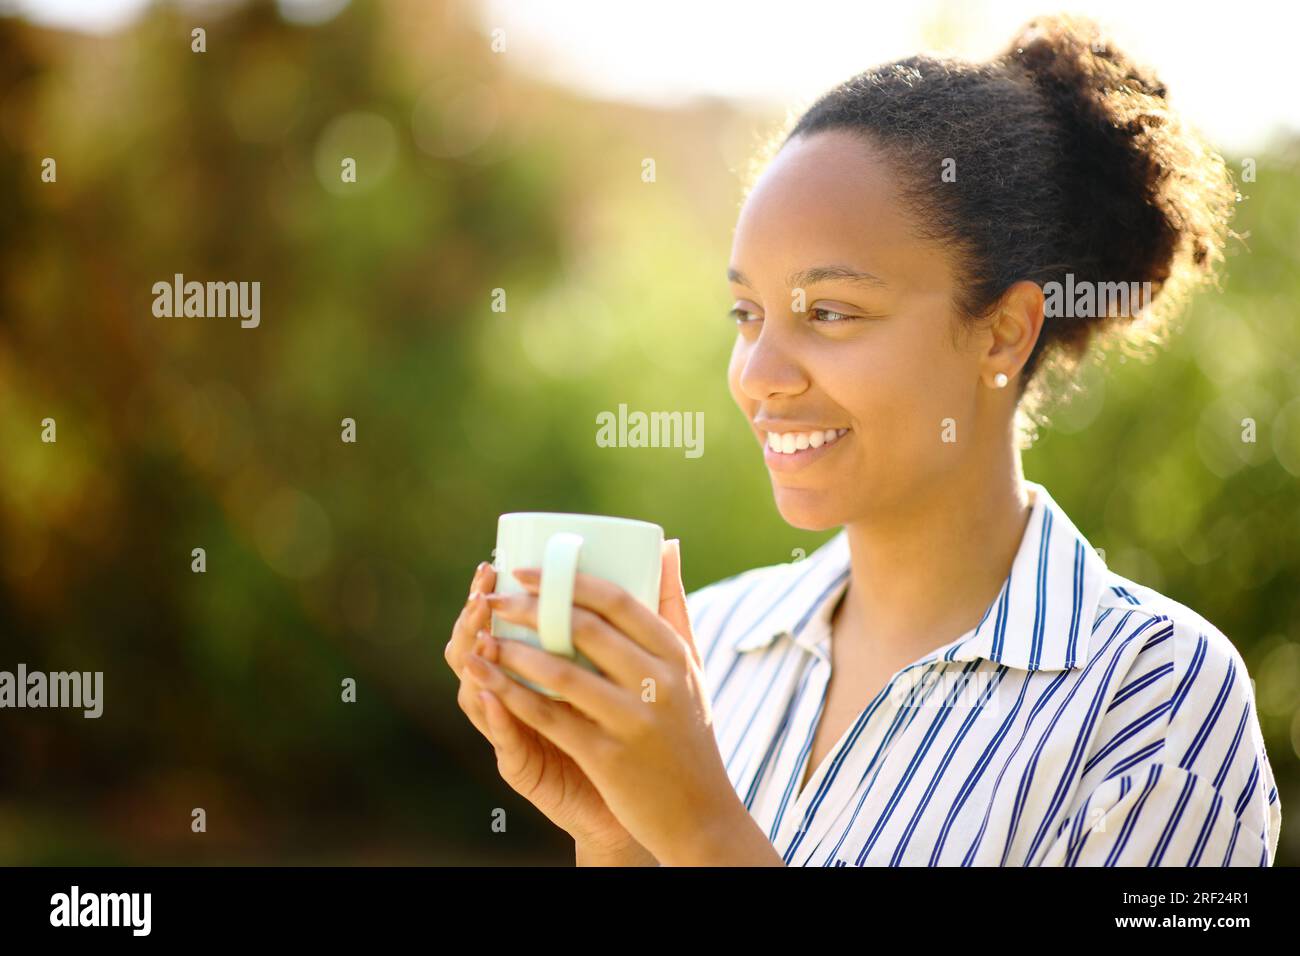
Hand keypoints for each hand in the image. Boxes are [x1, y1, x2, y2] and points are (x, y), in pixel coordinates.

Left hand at [469, 540, 780, 865]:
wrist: (701, 814)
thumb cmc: (688, 731)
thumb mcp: (691, 667)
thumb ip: (673, 606)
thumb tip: (668, 544)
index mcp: (675, 654)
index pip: (618, 600)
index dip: (567, 580)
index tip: (524, 571)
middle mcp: (658, 682)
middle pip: (585, 629)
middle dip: (530, 608)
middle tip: (493, 598)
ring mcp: (634, 721)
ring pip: (563, 673)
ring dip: (514, 651)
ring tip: (483, 637)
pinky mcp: (609, 757)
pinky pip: (552, 719)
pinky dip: (514, 697)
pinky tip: (487, 682)